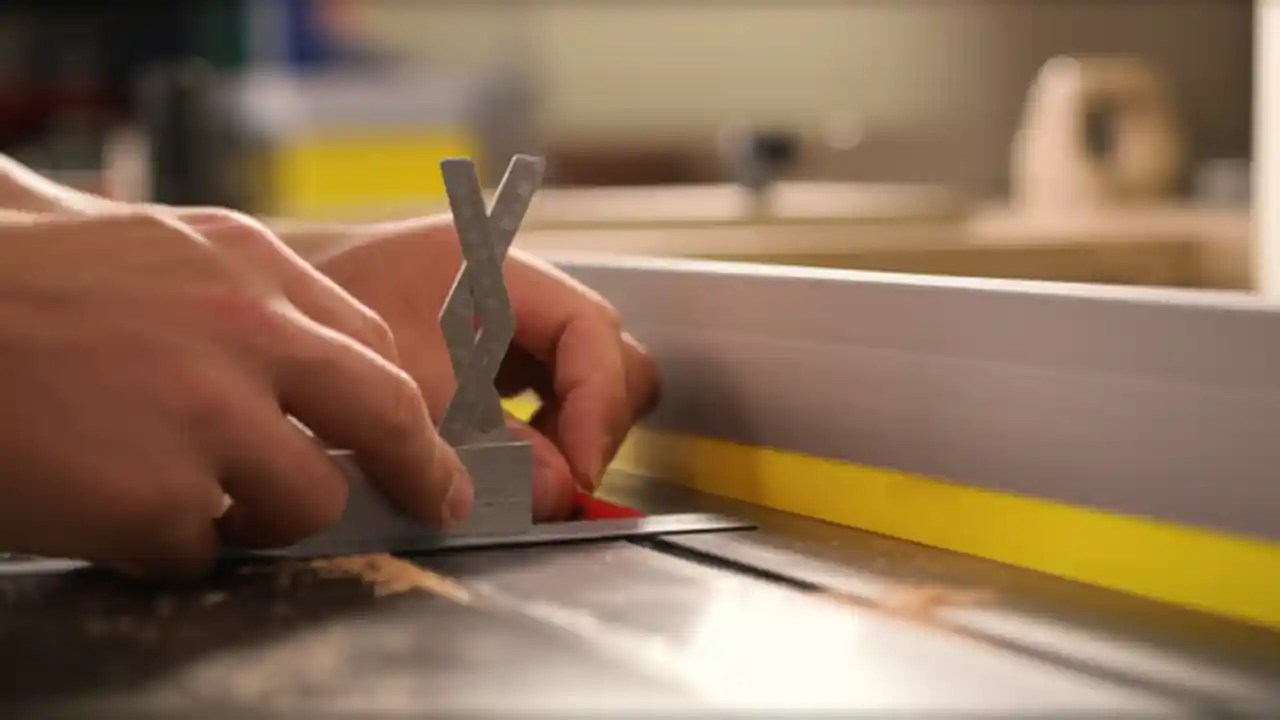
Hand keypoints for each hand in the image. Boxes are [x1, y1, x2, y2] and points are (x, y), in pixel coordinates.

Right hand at [0, 210, 470, 576]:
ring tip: (199, 497)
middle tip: (432, 500)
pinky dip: (172, 542)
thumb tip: (333, 365)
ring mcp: (206, 418)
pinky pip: (203, 548)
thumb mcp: (167, 249)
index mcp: (253, 269)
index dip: (400, 408)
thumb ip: (257, 299)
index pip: (375, 351)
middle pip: (387, 416)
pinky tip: (116, 504)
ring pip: (307, 503)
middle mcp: (248, 334)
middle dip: (420, 470)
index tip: (419, 443)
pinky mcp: (154, 501)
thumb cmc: (34, 282)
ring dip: (267, 516)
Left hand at [308, 216, 659, 520]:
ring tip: (528, 475)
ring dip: (568, 429)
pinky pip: (542, 391)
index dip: (597, 403)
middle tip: (558, 480)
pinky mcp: (480, 352)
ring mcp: (498, 319)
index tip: (577, 472)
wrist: (242, 317)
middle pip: (606, 349)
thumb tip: (559, 492)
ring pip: (582, 374)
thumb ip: (490, 441)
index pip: (592, 329)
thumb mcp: (407, 388)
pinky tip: (500, 459)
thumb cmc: (309, 325)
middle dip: (594, 418)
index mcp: (494, 265)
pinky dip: (538, 431)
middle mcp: (508, 285)